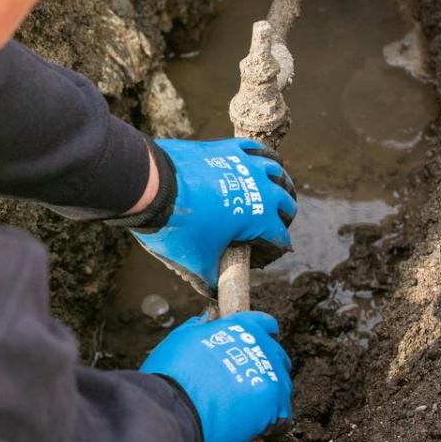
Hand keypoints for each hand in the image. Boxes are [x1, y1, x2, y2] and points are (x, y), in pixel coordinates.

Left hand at [122, 138, 296, 293]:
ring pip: (276, 171)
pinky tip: (256, 160)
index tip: (260, 255)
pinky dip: (259, 155)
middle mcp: (262, 189)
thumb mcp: (196, 261)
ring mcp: (246, 164)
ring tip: (271, 190)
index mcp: (261, 219)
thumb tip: (212, 294)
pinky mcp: (227, 147)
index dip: (272, 250)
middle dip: (282, 216)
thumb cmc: (178, 227)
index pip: (280, 238)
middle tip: (270, 224)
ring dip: (277, 182)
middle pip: (286, 203)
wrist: (154, 187)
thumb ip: (209, 280)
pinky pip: (253, 148)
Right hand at [141, 311, 292, 441]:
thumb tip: (207, 319)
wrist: (173, 410)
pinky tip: (250, 423)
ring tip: (243, 405)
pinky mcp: (276, 406)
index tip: (252, 345)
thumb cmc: (171, 373)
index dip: (260, 334)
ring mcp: (271, 377)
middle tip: (242, 380)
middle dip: (264, 364)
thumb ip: (199, 327)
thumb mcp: (180, 339)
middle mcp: (261, 348)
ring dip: (267, 392)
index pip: (264, 323)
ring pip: (281, 384)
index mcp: (241, 328)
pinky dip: (270, 420)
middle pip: (276, 355)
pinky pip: (282, 414)